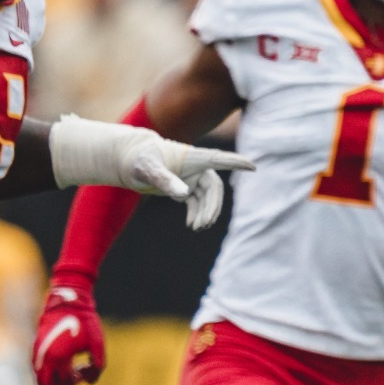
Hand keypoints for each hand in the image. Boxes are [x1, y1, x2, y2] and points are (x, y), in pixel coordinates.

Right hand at [32, 277, 104, 384]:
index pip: (66, 382)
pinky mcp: (36, 347)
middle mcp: (45, 357)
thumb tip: (89, 383)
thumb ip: (97, 367)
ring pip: (40, 380)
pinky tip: (59, 376)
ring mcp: (38, 352)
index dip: (79, 380)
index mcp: (59, 357)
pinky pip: (38, 370)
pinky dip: (47, 378)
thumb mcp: (97, 345)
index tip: (87, 369)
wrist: (67, 299)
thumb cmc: (84, 321)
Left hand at [47, 114, 253, 228]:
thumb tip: (183, 194)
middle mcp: (196, 167)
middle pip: (214, 187)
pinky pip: (198, 201)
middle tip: (203, 223)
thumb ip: (165, 180)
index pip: (219, 159)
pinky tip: (191, 224)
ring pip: (208, 197)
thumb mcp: (149, 169)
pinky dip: (197, 213)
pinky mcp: (186, 186)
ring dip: (205, 212)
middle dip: (212, 206)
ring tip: (196, 227)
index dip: (236, 163)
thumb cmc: (140, 159)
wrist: (130, 160)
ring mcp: (192, 177)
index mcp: (192, 157)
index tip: (253, 166)